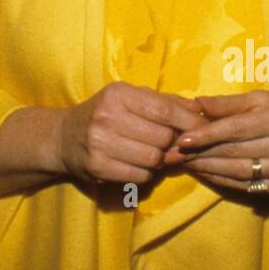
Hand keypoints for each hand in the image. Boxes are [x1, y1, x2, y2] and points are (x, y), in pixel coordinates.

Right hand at [59, 81, 204, 186]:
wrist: (64, 137)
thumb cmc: (105, 114)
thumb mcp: (130, 98)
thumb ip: (164, 102)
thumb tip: (198, 108)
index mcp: (118, 94)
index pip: (165, 110)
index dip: (189, 122)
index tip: (204, 129)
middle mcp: (107, 116)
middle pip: (162, 137)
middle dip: (171, 142)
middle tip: (168, 143)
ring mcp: (100, 143)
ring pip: (153, 158)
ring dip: (159, 160)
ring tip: (151, 153)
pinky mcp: (97, 167)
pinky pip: (139, 176)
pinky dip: (145, 173)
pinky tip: (136, 164)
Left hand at [162, 90, 268, 195]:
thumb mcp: (262, 100)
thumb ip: (228, 103)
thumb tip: (195, 103)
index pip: (236, 129)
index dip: (207, 135)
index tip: (181, 140)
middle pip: (234, 151)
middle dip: (199, 153)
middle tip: (171, 154)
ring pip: (238, 171)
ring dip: (206, 168)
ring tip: (183, 163)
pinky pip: (246, 186)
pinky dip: (222, 180)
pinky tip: (204, 174)